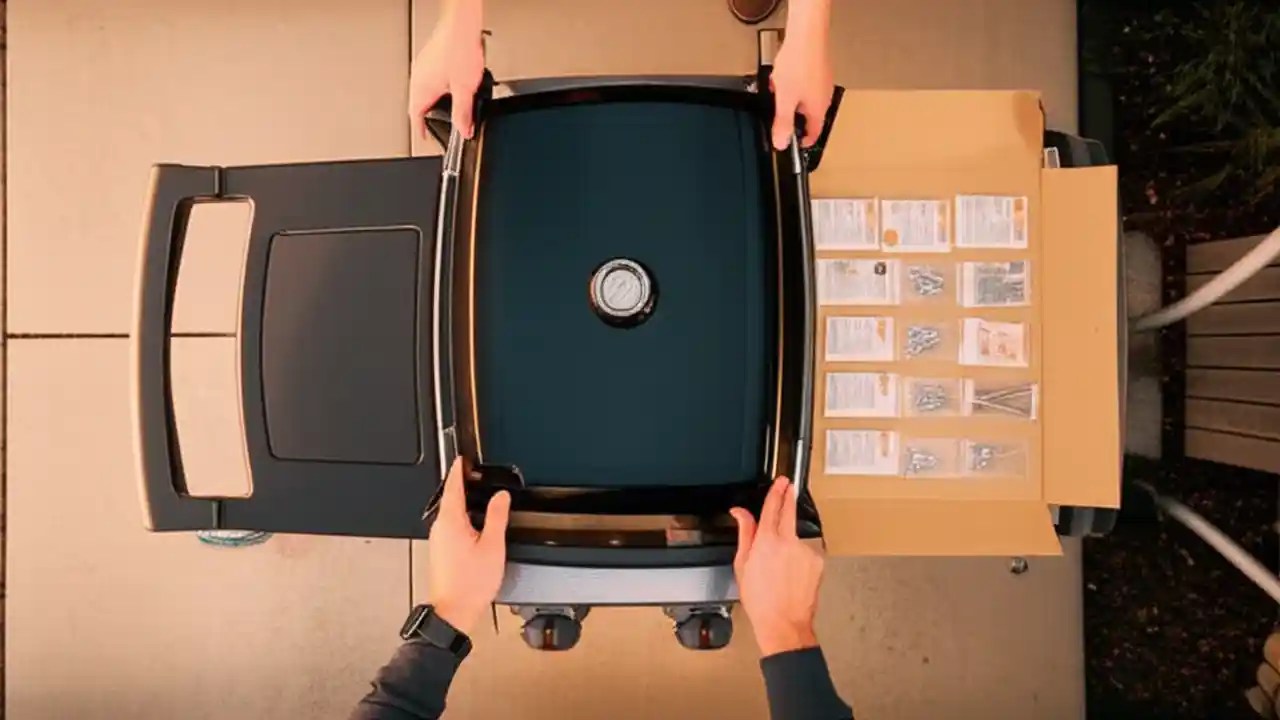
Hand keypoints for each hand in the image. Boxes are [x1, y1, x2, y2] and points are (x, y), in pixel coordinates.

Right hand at [407, 0, 484, 139]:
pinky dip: (437, 85)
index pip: (415, 117)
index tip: (425, 137)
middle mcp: (418, 78)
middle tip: (436, 124)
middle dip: (427, 115)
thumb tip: (464, 130)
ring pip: (423, 89)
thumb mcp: (466, 91)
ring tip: (445, 106)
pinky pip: (429, 77)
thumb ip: (464, 114)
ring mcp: (422, 65)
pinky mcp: (429, 56)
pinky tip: (450, 83)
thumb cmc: (460, 51)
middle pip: (418, 103)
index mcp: (421, 89)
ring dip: (432, 99)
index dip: (421, 131)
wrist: (461, 25)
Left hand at [427, 458, 510, 634]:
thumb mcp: (492, 546)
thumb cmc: (470, 584)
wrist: (453, 611)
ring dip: (463, 504)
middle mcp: (440, 529)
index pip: (452, 487)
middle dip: (461, 485)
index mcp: (450, 522)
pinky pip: (450, 528)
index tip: (461, 459)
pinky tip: (475, 526)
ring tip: (478, 498)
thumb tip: (501, 497)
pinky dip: (462, 520)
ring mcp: (438, 541)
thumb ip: (497, 517)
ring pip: (450, 514)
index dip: (458, 471)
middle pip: (450, 499)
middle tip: (473, 474)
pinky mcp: (441, 552)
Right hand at [729, 476, 823, 656]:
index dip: (776, 492)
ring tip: (781, 567)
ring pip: (796, 537)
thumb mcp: (742, 565)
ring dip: (790, 543)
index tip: (780, 481)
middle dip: (788, 498)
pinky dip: (800, 558)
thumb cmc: (760, 599)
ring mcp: (805, 552)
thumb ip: (745, 533)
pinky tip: (792, 574)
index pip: (772, 508)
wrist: (783, 623)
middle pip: (789, 512)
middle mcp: (789, 543)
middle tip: (788, 487)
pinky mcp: (817, 562)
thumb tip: (741, 513)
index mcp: (767, 542)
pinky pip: (806, 553)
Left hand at [769, 0, 833, 150]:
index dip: (803, 141)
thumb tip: (781, 143)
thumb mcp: (784, 100)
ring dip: (791, 98)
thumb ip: (782, 123)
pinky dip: (794, 84)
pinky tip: (784, 75)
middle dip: (792, 116)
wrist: (806, 35)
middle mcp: (824, 97)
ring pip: (806, 98)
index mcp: (818, 109)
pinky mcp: (819, 69)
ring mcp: (823, 82)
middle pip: (809, 116)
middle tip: (780, 113)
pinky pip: (805, 83)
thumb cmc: (799, 63)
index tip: (796, 144)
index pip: (814, 134)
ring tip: (779, 89)